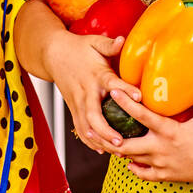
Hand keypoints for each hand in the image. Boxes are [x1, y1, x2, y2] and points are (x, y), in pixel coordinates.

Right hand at [44, 29, 141, 155]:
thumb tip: (124, 40)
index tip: (139, 97)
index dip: (125, 91)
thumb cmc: (78, 48)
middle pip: (94, 116)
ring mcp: (77, 103)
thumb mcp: (95, 42)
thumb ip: (110, 44)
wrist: (53, 54)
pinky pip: (80, 129)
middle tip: (121, 142)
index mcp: (95, 75)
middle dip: (107, 132)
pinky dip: (90, 142)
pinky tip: (102, 150)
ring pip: (87, 128)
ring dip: (100, 142)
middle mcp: (86, 92)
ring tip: (116, 152)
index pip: (111, 84)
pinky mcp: (73, 109)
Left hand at [111, 64, 192, 186]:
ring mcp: (161, 164)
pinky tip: (127, 159)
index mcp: (170, 132)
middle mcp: (161, 149)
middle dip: (109, 136)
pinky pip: (143, 174)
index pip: (142, 116)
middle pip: (127, 144)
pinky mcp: (165, 175)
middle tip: (95, 126)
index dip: (126, 103)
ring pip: (131, 159)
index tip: (113, 91)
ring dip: (118, 150)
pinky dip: (133, 167)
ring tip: (104, 139)